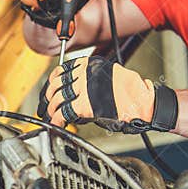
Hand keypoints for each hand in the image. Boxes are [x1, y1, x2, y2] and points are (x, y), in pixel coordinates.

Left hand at [39, 56, 178, 133]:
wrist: (143, 103)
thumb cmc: (129, 93)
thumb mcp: (107, 76)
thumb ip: (88, 79)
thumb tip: (71, 89)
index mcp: (90, 64)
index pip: (61, 70)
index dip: (51, 83)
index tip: (48, 91)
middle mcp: (85, 73)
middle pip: (56, 85)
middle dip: (47, 98)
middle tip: (44, 107)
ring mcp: (84, 88)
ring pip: (58, 99)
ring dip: (51, 110)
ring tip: (49, 117)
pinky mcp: (85, 104)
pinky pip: (64, 112)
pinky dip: (57, 120)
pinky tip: (56, 124)